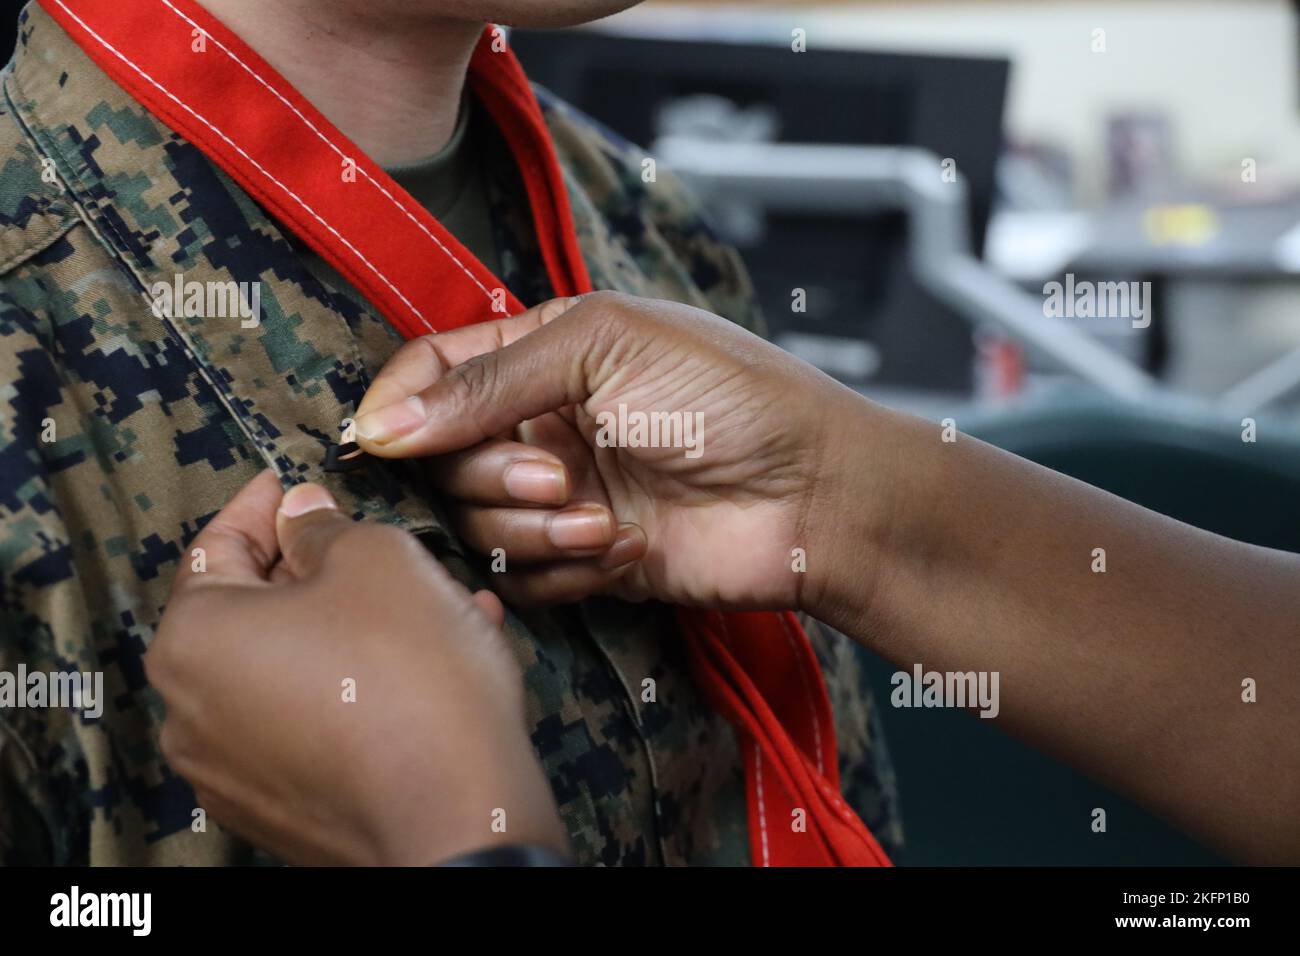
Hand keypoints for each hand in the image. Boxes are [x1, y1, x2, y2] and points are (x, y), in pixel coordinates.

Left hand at [145, 471, 566, 865]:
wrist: (458, 815)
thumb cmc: (411, 680)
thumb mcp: (377, 559)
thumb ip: (326, 526)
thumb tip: (302, 515)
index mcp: (193, 639)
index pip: (220, 545)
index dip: (265, 505)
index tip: (293, 484)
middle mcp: (192, 713)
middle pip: (254, 613)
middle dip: (319, 572)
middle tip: (370, 544)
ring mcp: (235, 772)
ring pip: (295, 669)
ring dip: (353, 630)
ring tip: (428, 606)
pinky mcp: (284, 811)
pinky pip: (315, 724)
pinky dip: (359, 688)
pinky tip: (427, 666)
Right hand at [352, 292, 886, 615]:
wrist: (813, 494)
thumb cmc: (727, 396)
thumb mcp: (605, 347)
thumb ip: (490, 380)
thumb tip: (383, 421)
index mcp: (543, 352)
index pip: (432, 370)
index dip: (399, 404)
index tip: (378, 439)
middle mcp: (542, 424)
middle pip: (444, 460)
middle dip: (491, 477)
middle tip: (558, 478)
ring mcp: (563, 494)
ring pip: (477, 526)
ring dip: (533, 530)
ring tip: (603, 520)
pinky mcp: (587, 560)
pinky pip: (525, 580)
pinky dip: (564, 570)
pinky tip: (626, 549)